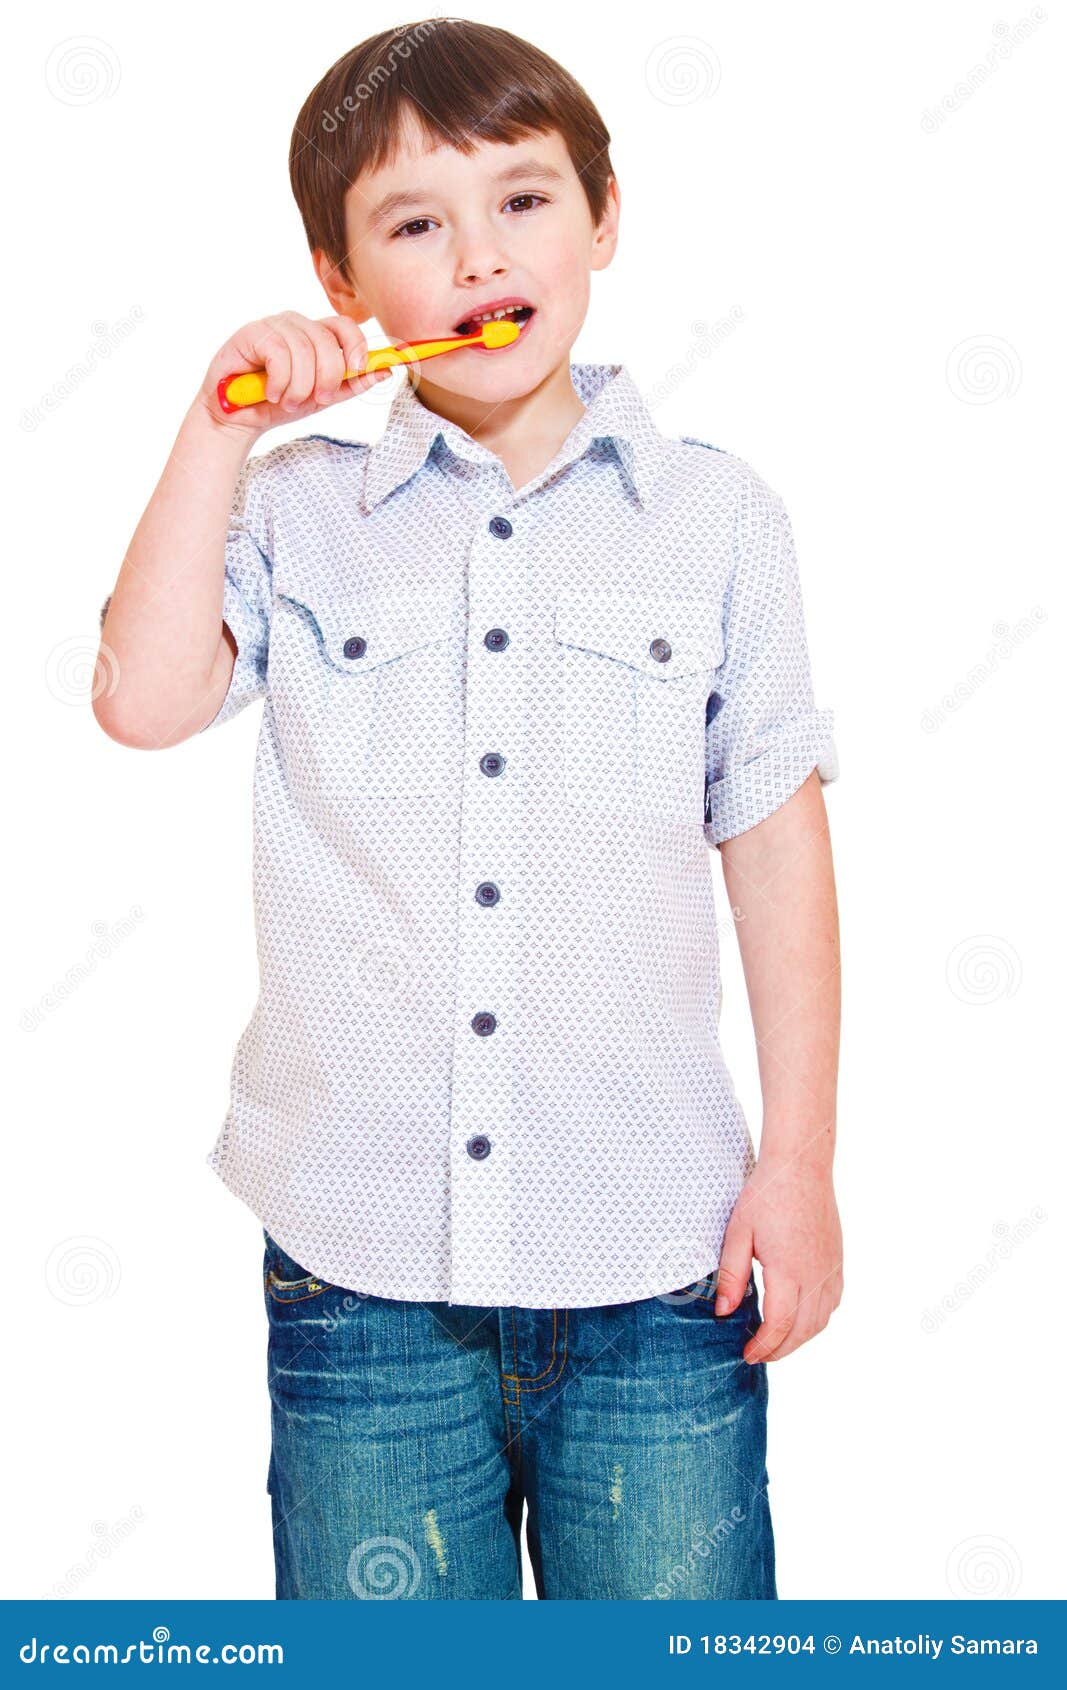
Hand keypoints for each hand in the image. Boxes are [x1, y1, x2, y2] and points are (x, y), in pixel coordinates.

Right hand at [196, 310, 389, 436]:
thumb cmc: (278, 405)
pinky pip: (279, 354)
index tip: (357, 370)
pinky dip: (278, 382)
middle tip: (314, 400)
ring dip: (298, 387)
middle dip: (325, 378)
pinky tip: (269, 392)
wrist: (239, 420)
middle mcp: (296, 325)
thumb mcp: (322, 398)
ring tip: (286, 401)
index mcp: (315, 335)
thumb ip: (351, 384)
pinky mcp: (251, 334)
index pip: (345, 326)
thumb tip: (385, 372)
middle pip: (328, 341)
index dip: (357, 346)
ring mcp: (273, 326)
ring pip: (304, 351)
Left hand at [714, 1152, 842, 1363]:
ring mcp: (831, 1269)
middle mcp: (816, 1275)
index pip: (779, 1325)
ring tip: (776, 1341)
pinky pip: (833, 1303)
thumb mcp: (738, 1232)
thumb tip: (725, 1312)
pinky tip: (799, 1317)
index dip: (763, 1346)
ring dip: (800, 1338)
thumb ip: (732, 1275)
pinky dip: (817, 1320)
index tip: (746, 1354)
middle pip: (803, 1331)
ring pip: (821, 1321)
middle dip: (780, 1350)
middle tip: (757, 1354)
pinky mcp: (837, 1261)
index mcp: (789, 1270)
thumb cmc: (767, 1194)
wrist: (801, 1167)